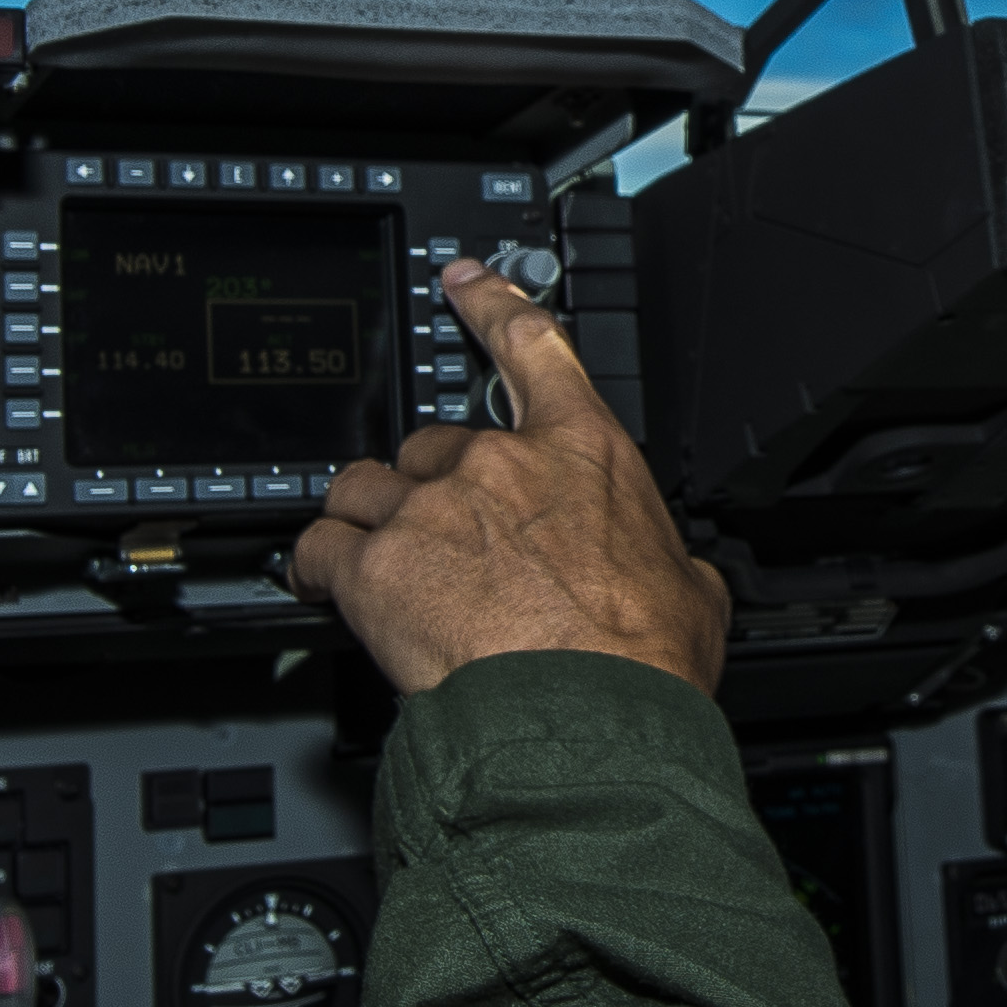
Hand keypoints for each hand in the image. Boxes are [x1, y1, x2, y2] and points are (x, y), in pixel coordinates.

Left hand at [293, 261, 731, 696]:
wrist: (589, 723)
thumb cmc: (639, 665)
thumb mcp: (692, 593)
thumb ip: (670, 561)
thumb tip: (679, 575)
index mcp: (581, 452)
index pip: (530, 346)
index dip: (489, 304)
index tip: (462, 282)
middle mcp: (498, 466)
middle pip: (432, 443)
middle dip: (431, 490)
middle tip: (446, 548)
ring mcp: (430, 510)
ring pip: (364, 487)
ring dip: (366, 521)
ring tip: (378, 567)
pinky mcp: (375, 567)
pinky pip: (318, 548)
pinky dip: (314, 567)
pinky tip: (322, 588)